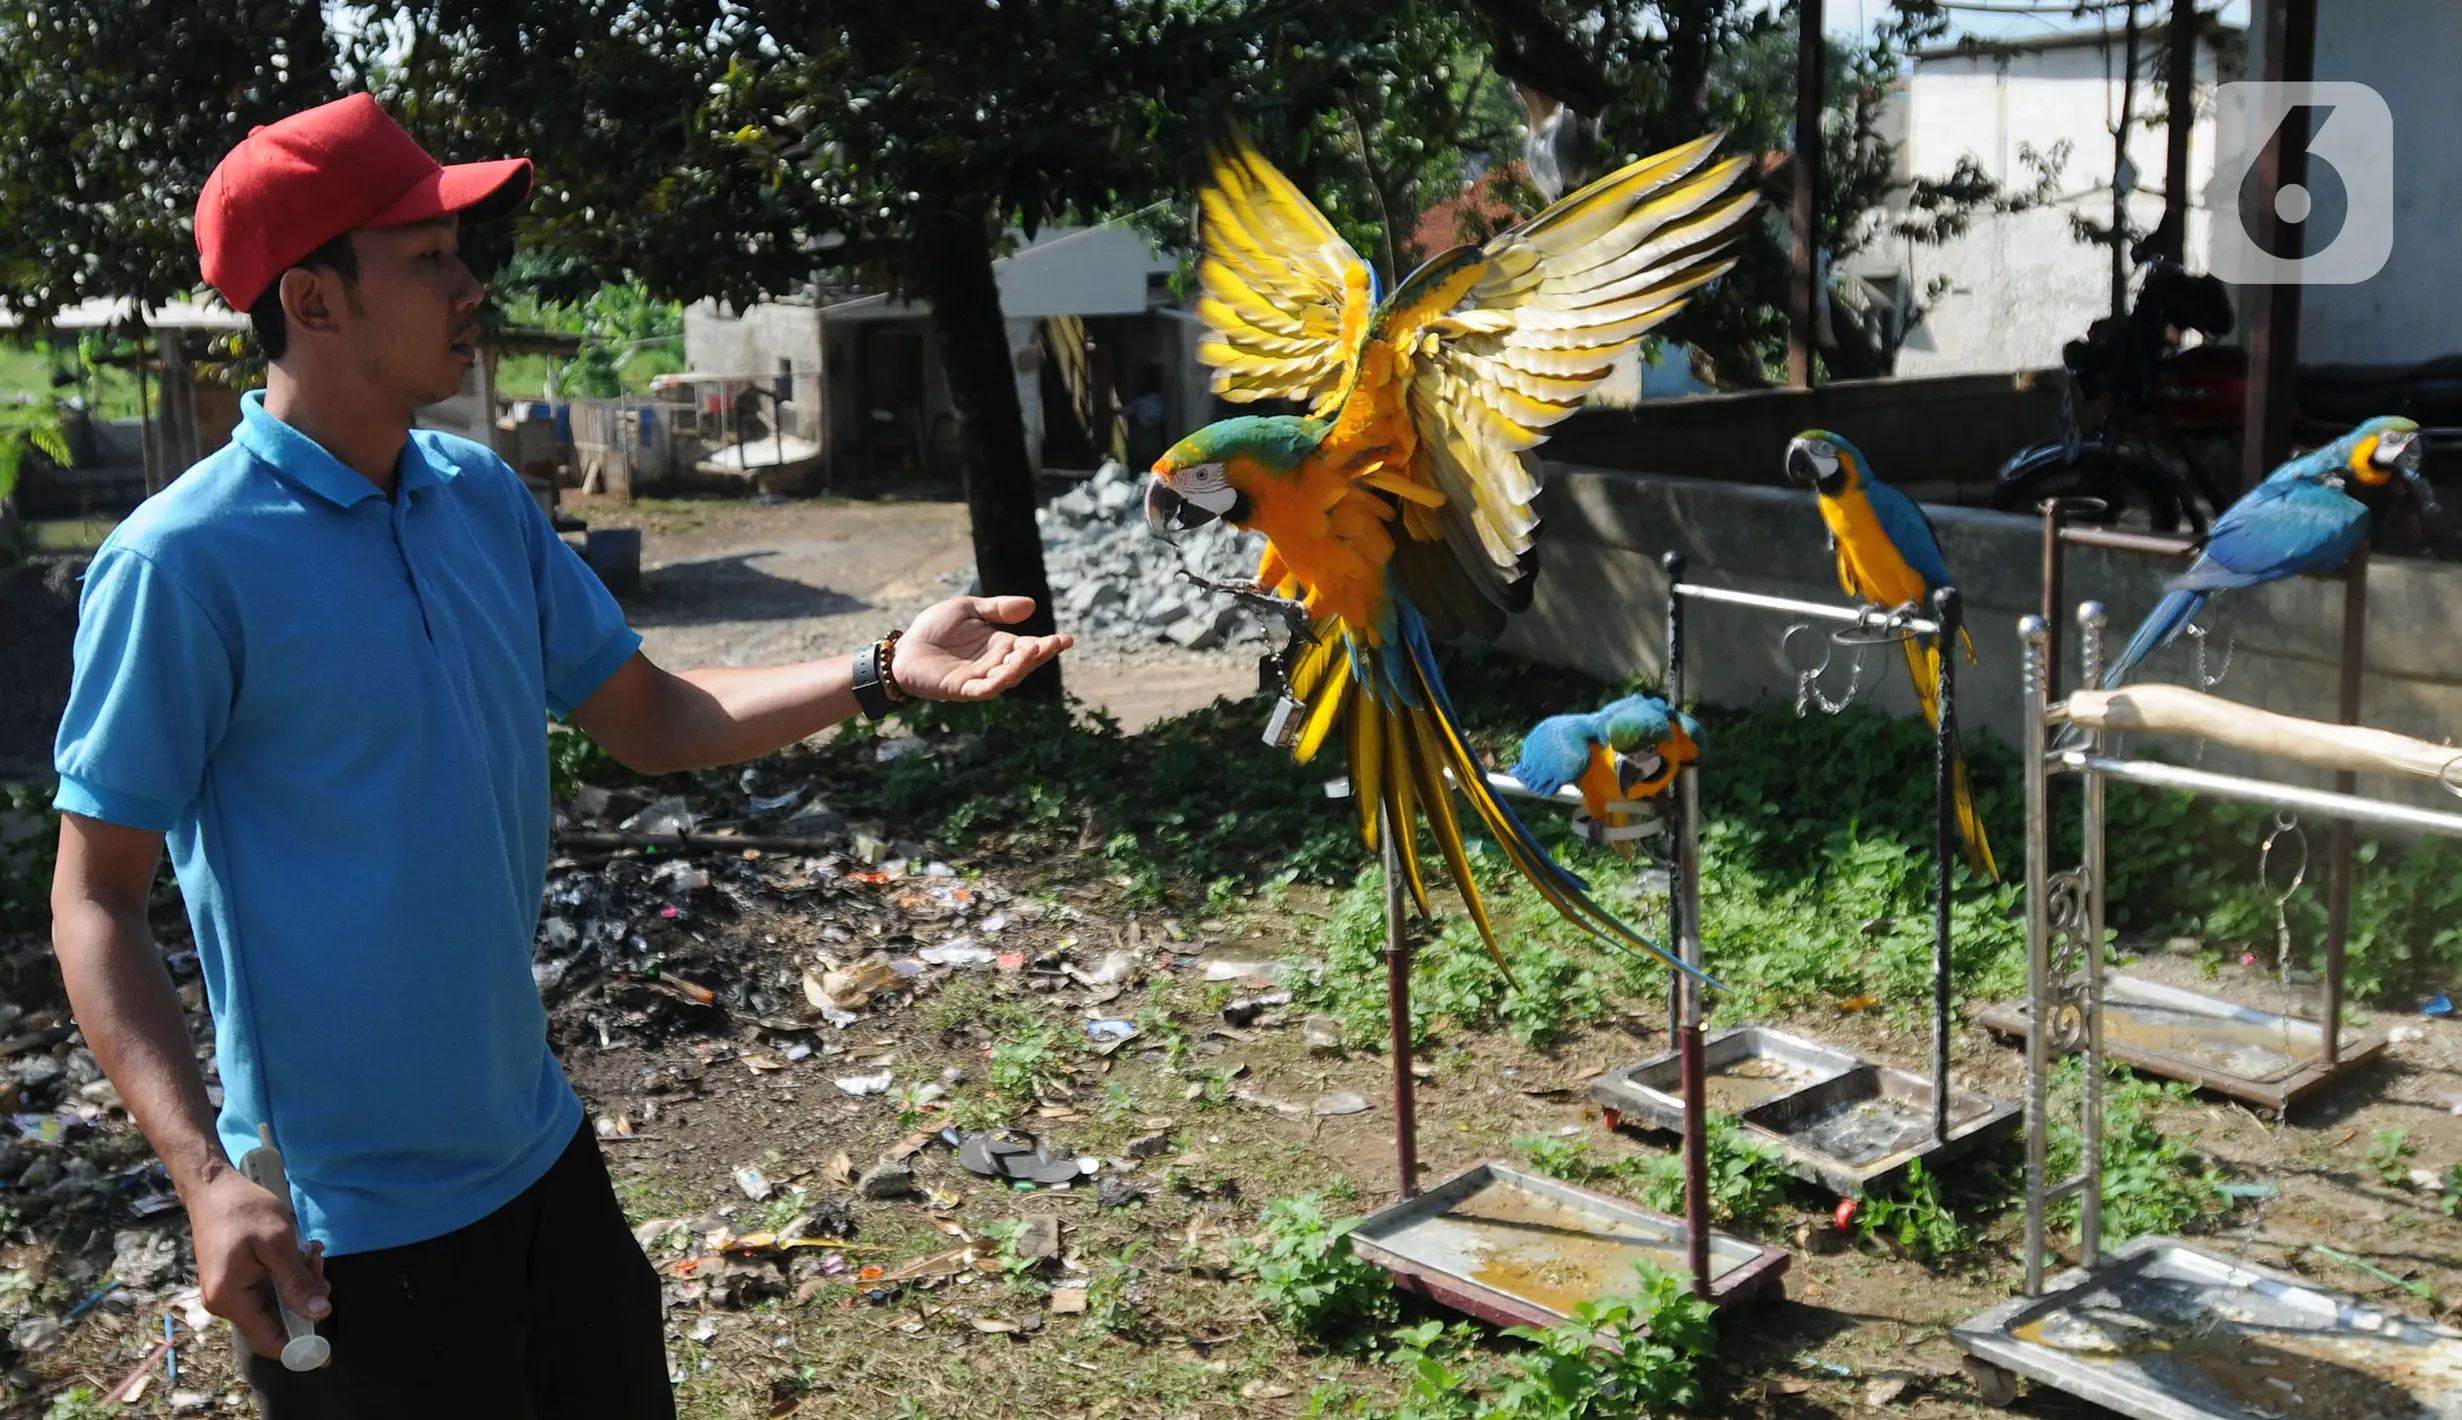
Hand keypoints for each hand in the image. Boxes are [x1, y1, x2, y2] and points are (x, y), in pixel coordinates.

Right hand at [188, 1163, 330, 1358]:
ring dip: (299, 1282)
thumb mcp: (279, 1243)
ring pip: (275, 1303)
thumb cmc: (244, 1210)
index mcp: (231, 1299)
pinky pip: (266, 1290)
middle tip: (318, 1262)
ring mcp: (227, 1293)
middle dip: (305, 1298)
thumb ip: (298, 1282)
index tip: (329, 1350)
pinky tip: (300, 1252)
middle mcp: (224, 1303)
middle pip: (276, 1320)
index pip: (269, 1341)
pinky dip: (287, 1275)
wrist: (213, 1188)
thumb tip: (320, 1314)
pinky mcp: (233, 1281)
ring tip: (310, 1251)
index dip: (300, 1347)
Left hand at [892, 596, 1072, 701]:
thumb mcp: (967, 609)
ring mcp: (979, 678)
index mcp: (998, 644)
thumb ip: (996, 609)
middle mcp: (993, 663)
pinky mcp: (962, 689)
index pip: (1029, 646)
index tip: (1068, 639)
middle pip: (1024, 662)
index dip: (1048, 644)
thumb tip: (1031, 606)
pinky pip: (985, 689)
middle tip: (1056, 643)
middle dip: (1041, 654)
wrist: (903, 648)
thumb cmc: (933, 628)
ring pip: (1009, 677)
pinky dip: (999, 682)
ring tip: (1032, 649)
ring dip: (1022, 666)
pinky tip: (1009, 671)